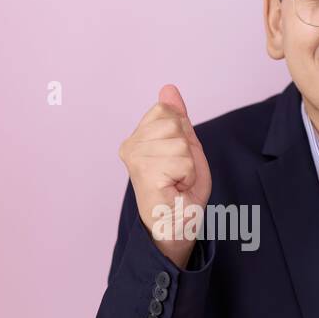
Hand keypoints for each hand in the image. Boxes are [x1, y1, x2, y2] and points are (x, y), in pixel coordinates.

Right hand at [118, 84, 211, 268]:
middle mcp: (130, 147)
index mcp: (137, 138)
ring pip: (179, 141)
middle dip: (186, 149)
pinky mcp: (144, 172)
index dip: (182, 134)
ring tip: (177, 182)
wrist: (177, 228)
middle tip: (179, 174)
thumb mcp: (186, 147)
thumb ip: (177, 118)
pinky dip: (188, 175)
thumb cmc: (181, 194)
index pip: (165, 110)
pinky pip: (182, 159)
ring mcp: (135, 159)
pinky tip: (175, 188)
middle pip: (172, 122)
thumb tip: (168, 89)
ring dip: (188, 164)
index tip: (178, 160)